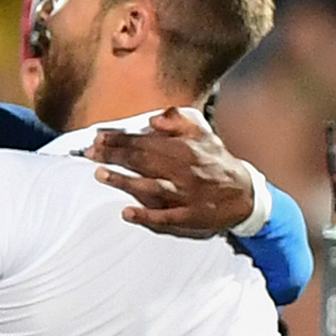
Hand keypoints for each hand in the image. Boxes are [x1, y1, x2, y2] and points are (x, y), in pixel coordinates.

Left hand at [85, 108, 254, 237]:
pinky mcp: (190, 216)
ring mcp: (187, 195)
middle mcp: (185, 171)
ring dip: (124, 181)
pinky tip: (127, 212)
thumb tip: (154, 118)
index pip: (146, 141)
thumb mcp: (205, 134)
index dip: (120, 139)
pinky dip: (146, 215)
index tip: (99, 137)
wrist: (245, 194)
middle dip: (114, 156)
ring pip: (150, 187)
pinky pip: (165, 217)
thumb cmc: (219, 163)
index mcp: (187, 149)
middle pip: (143, 162)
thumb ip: (179, 121)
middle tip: (90, 153)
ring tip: (101, 175)